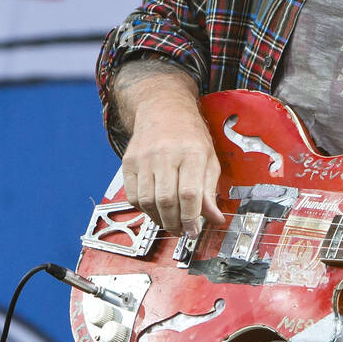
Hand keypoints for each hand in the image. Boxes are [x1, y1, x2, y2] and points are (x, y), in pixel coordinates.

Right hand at [122, 95, 225, 235]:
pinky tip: (155, 210)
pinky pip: (133, 196)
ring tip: (170, 223)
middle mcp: (166, 155)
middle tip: (182, 231)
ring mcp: (144, 159)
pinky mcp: (128, 163)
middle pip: (167, 200)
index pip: (189, 193)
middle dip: (175, 223)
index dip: (191, 218)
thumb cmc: (190, 135)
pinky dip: (145, 210)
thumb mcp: (210, 159)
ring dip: (160, 220)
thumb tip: (214, 219)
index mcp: (192, 153)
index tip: (193, 231)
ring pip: (148, 201)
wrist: (163, 110)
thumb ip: (210, 190)